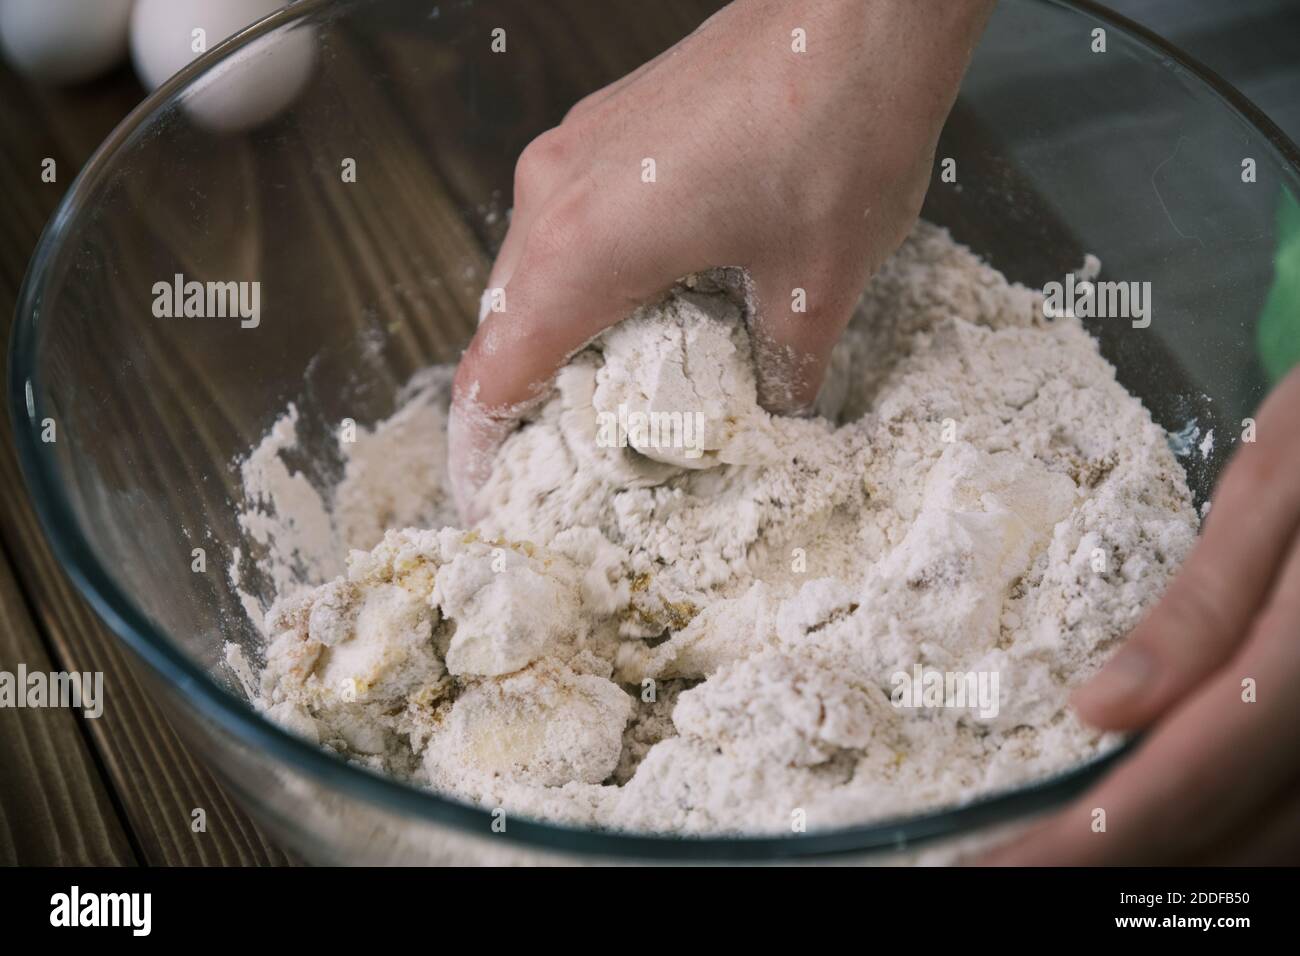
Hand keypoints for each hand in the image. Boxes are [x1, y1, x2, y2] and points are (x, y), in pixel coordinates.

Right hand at [448, 0, 993, 518]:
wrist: (863, 5)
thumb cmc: (835, 130)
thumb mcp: (816, 288)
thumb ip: (782, 372)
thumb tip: (779, 414)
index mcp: (581, 251)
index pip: (492, 373)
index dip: (481, 448)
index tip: (491, 496)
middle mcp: (553, 197)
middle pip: (503, 323)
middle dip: (524, 396)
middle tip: (569, 457)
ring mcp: (574, 151)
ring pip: (532, 269)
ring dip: (557, 332)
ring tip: (613, 388)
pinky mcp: (606, 125)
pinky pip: (566, 220)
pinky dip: (586, 275)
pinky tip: (648, 299)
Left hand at [986, 365, 1299, 863]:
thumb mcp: (1283, 481)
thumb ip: (1207, 605)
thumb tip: (1102, 711)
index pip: (1196, 774)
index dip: (1096, 838)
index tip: (1002, 867)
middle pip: (1237, 836)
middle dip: (1115, 870)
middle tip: (1005, 873)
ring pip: (1279, 845)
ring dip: (1170, 868)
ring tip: (1059, 864)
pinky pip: (1299, 811)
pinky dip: (1227, 836)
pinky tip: (1155, 838)